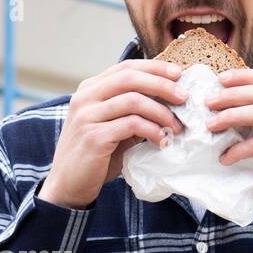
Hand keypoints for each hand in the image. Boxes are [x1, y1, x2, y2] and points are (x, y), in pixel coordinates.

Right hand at [41, 59, 187, 208]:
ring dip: (161, 112)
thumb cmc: (95, 156)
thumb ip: (132, 112)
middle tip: (184, 97)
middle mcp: (85, 98)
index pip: (125, 67)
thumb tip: (168, 101)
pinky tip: (162, 141)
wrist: (68, 185)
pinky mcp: (93, 137)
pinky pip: (131, 125)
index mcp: (89, 90)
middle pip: (130, 78)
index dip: (154, 68)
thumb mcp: (113, 127)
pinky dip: (152, 131)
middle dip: (162, 85)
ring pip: (133, 100)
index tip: (178, 74)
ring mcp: (87, 116)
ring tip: (176, 127)